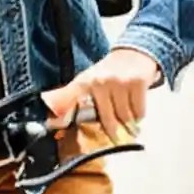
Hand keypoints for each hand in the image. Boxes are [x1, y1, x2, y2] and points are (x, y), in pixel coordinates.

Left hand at [41, 48, 160, 145]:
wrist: (132, 54)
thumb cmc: (107, 72)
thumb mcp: (87, 81)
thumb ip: (72, 98)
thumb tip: (55, 118)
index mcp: (83, 82)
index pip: (69, 99)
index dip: (61, 114)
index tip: (55, 127)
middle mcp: (99, 82)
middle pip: (107, 118)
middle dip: (112, 131)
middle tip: (115, 139)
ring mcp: (119, 82)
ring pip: (125, 117)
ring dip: (128, 125)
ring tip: (129, 127)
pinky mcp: (137, 84)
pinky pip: (139, 112)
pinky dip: (139, 116)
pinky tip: (136, 113)